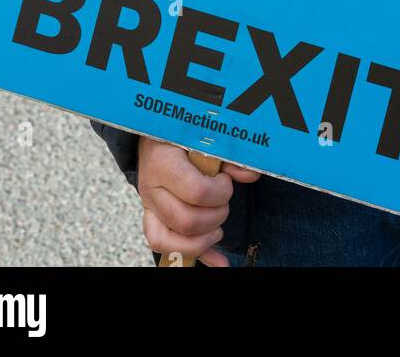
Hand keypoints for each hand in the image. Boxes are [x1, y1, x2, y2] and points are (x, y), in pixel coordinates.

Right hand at [137, 137, 259, 267]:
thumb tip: (250, 175)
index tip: (225, 180)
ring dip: (206, 238)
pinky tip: (220, 262)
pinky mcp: (153, 222)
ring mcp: (150, 209)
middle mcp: (152, 189)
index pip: (196, 191)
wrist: (153, 139)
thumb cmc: (182, 136)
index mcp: (164, 163)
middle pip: (187, 221)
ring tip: (218, 224)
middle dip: (216, 215)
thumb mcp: (203, 138)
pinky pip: (167, 249)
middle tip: (223, 200)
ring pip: (173, 241)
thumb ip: (227, 155)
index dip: (219, 192)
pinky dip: (198, 258)